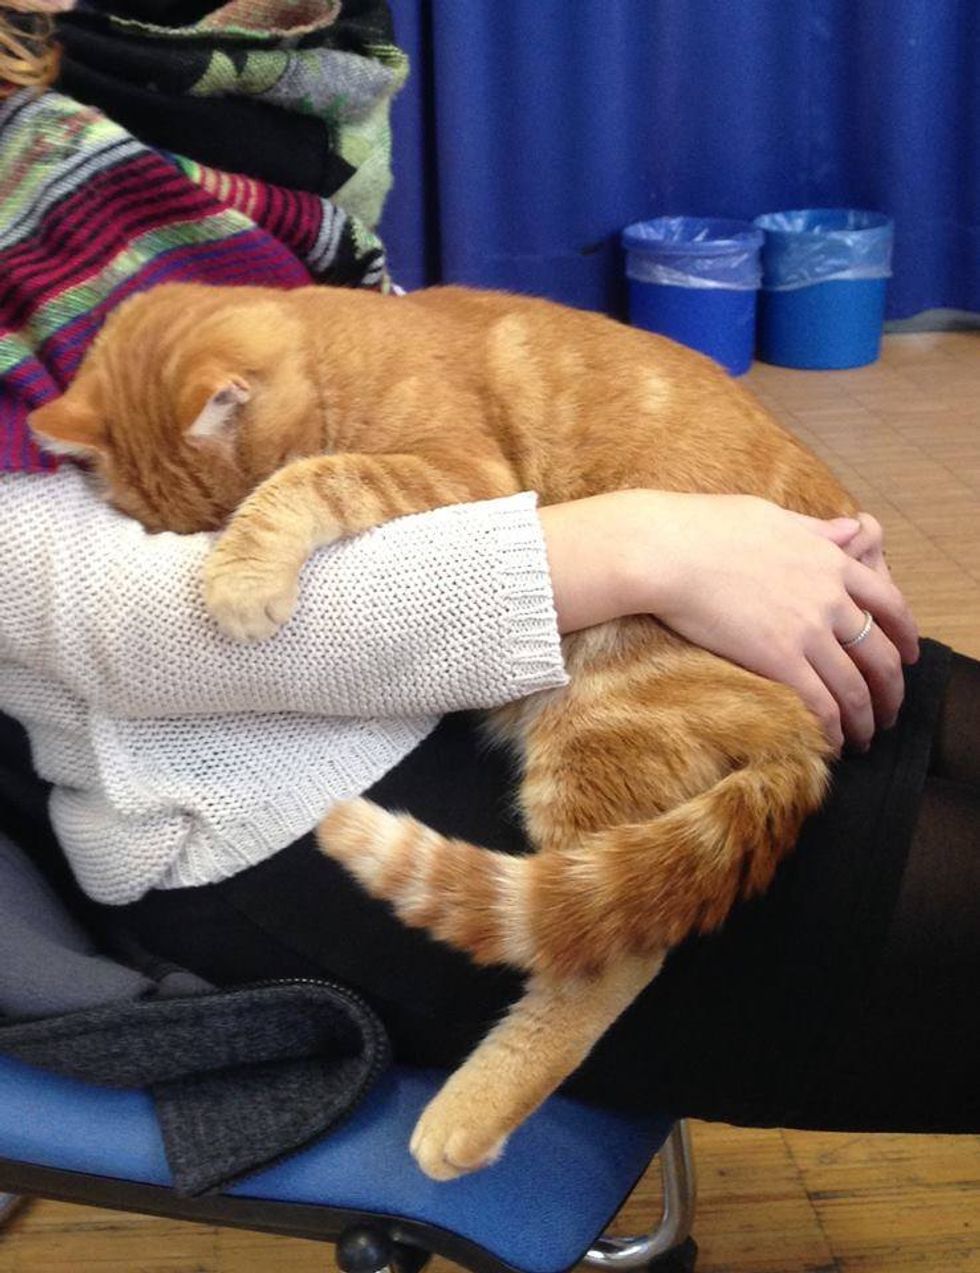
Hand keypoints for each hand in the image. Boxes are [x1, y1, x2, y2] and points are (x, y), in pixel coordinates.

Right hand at [625, 493, 917, 750]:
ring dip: (865, 720)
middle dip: (892, 690)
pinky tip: (832, 744)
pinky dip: (833, 730)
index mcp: (831, 561)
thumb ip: (817, 530)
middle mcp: (830, 598)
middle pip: (881, 654)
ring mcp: (807, 631)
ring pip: (855, 688)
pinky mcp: (778, 659)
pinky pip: (820, 704)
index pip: (888, 604)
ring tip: (864, 739)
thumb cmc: (707, 527)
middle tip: (889, 711)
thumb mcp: (773, 516)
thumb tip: (851, 529)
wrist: (668, 551)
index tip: (908, 656)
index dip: (905, 635)